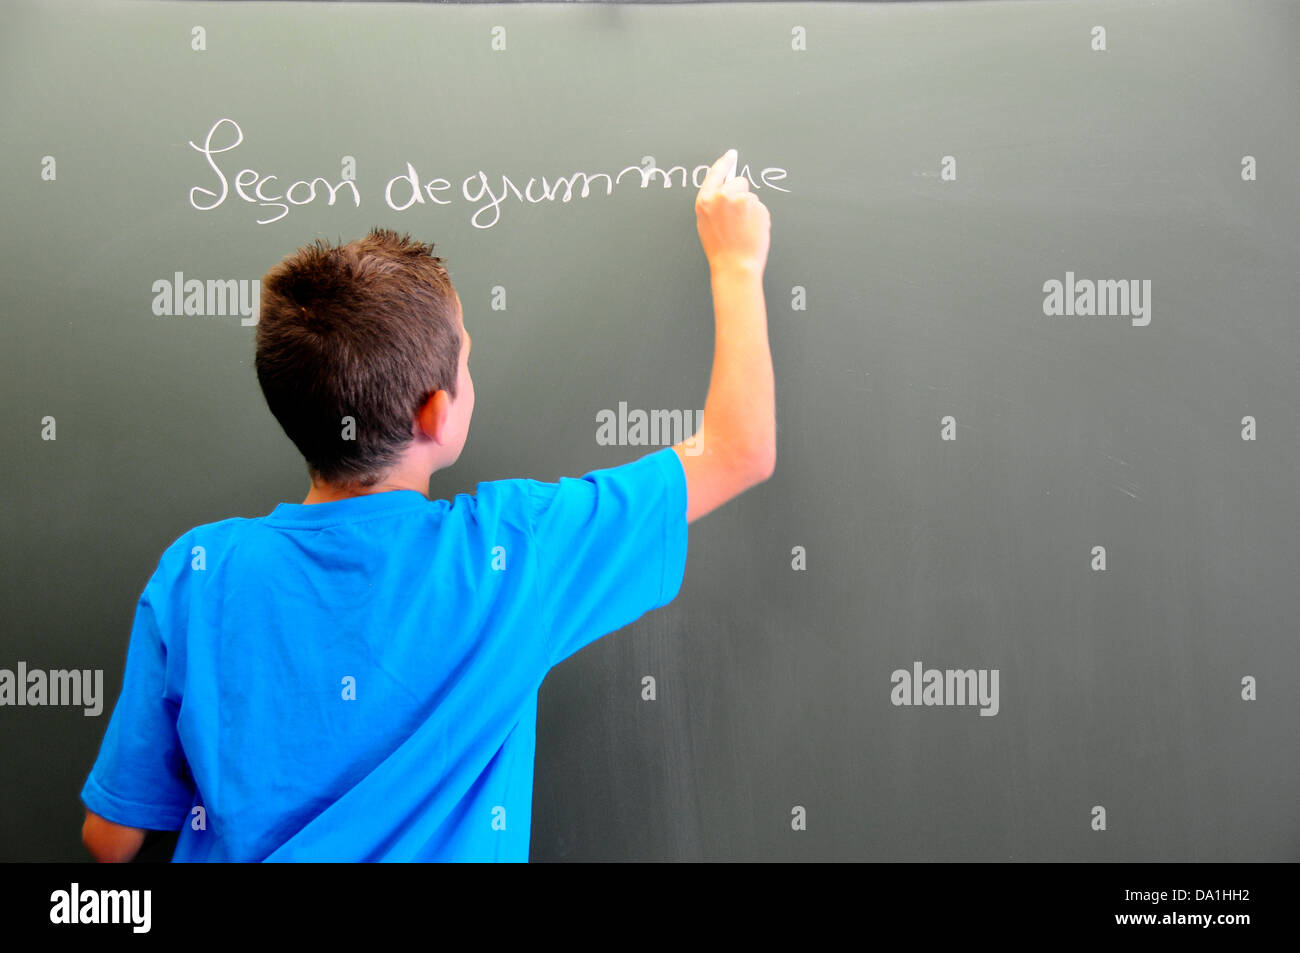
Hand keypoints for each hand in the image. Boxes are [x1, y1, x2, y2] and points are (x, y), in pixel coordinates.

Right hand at [695, 149, 771, 275]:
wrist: (735, 265)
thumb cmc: (720, 249)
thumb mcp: (706, 223)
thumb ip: (713, 203)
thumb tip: (724, 188)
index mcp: (705, 200)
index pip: (716, 173)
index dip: (725, 163)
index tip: (731, 155)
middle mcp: (722, 196)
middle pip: (739, 182)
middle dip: (740, 194)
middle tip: (737, 218)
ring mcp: (741, 200)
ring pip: (751, 196)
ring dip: (750, 209)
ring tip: (743, 229)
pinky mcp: (757, 206)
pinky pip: (760, 207)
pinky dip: (758, 217)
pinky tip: (751, 230)